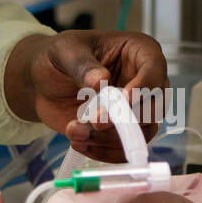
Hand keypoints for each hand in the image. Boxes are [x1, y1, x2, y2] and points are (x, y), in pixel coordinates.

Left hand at [4, 30, 168, 161]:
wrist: (46, 81)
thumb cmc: (61, 57)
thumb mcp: (65, 52)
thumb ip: (82, 65)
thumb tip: (100, 80)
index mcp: (139, 52)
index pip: (155, 69)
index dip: (144, 87)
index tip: (124, 100)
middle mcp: (145, 82)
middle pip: (154, 107)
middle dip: (126, 120)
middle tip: (96, 122)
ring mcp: (137, 109)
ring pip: (142, 132)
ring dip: (109, 139)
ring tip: (75, 131)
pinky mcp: (124, 130)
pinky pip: (125, 148)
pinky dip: (102, 151)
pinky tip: (78, 142)